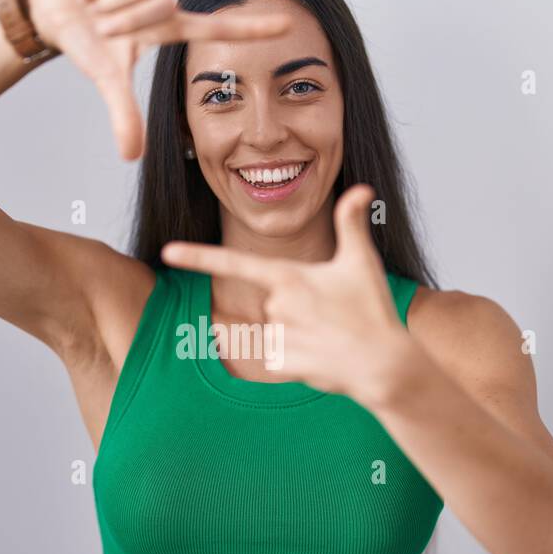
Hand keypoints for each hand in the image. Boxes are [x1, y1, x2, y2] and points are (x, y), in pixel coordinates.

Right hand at [25, 0, 292, 160]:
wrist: (52, 13)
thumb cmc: (90, 44)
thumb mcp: (108, 79)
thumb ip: (125, 115)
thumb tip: (131, 156)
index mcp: (169, 26)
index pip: (219, 27)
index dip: (253, 28)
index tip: (291, 26)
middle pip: (161, 6)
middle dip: (126, 22)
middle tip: (104, 26)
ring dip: (107, 4)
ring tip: (94, 6)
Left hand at [159, 184, 418, 402]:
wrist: (384, 365)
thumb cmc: (372, 310)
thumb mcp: (361, 262)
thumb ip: (352, 224)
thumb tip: (361, 189)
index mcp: (289, 277)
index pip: (234, 263)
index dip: (198, 257)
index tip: (168, 251)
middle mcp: (276, 305)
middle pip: (272, 302)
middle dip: (298, 309)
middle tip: (332, 316)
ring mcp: (277, 336)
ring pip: (275, 330)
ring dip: (298, 335)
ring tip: (329, 337)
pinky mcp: (281, 364)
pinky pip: (277, 357)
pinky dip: (298, 359)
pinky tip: (322, 358)